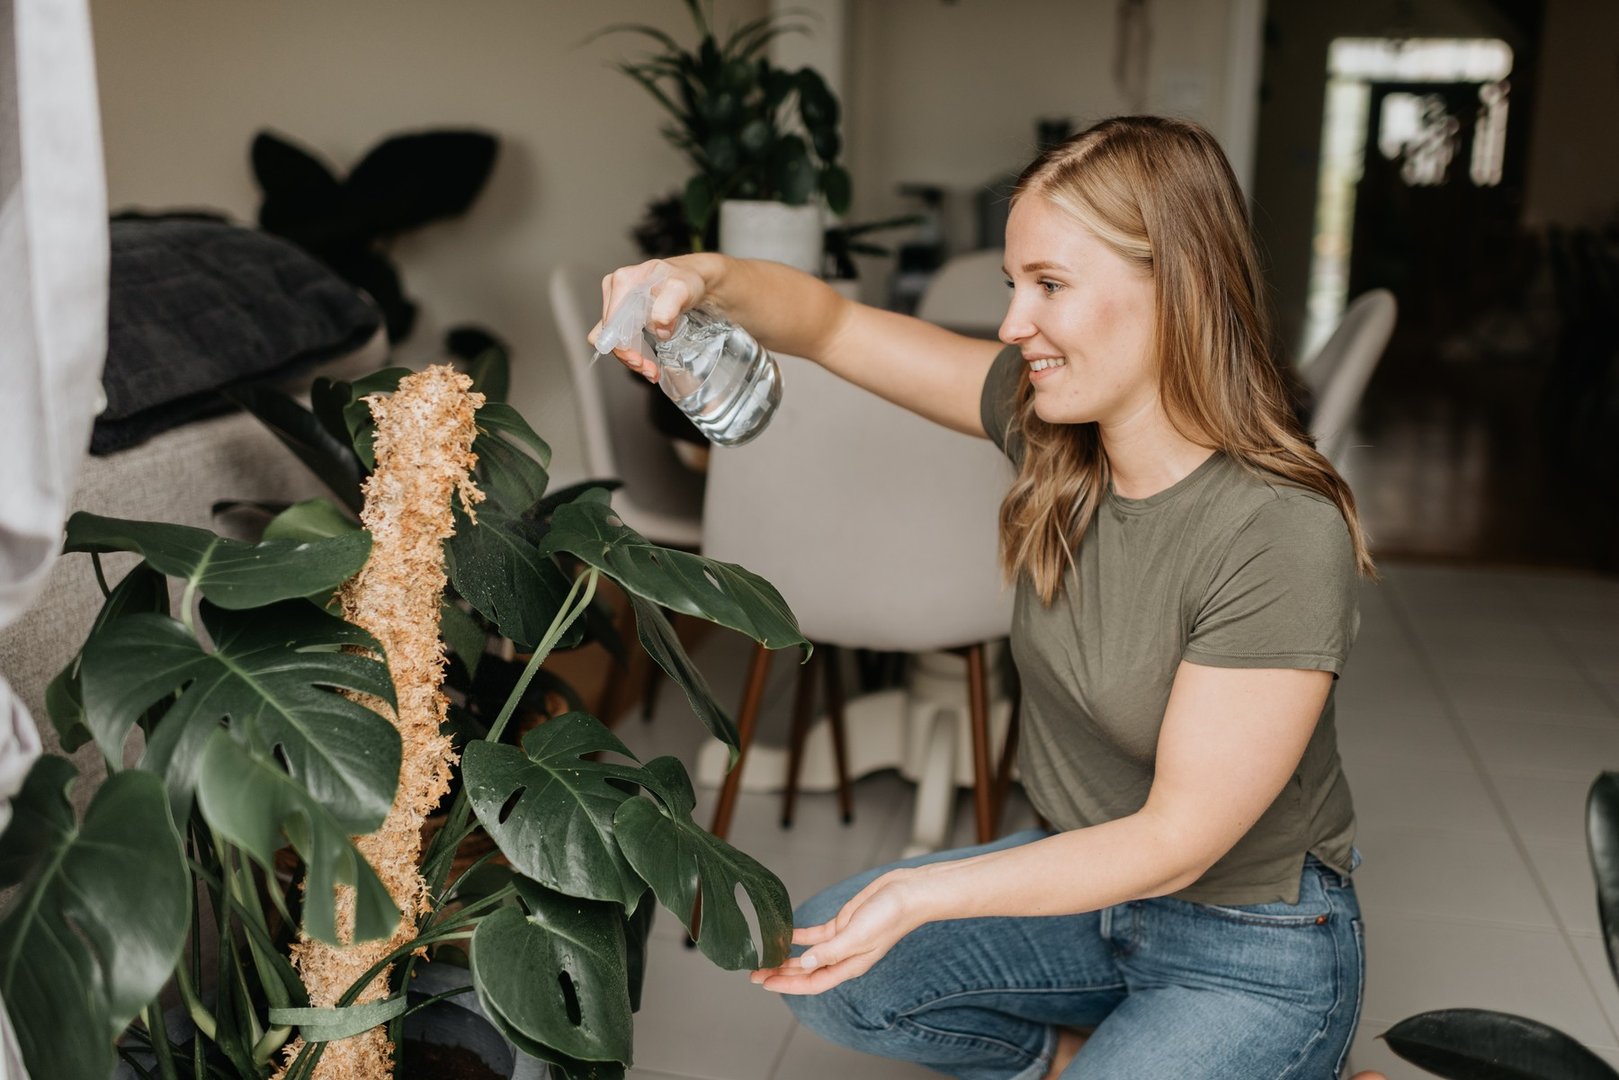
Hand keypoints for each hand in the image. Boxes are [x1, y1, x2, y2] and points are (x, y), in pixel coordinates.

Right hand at [587, 257, 709, 383]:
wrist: (694, 278)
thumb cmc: (686, 279)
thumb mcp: (682, 288)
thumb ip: (670, 302)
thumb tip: (659, 322)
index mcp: (623, 282)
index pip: (612, 325)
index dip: (625, 348)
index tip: (642, 362)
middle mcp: (615, 291)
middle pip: (609, 334)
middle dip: (629, 357)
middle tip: (650, 370)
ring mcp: (617, 303)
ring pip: (613, 340)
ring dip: (630, 358)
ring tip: (651, 369)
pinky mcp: (623, 313)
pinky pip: (619, 339)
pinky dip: (633, 353)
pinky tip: (648, 362)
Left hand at [749, 868, 925, 994]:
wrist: (907, 893)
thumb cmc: (890, 916)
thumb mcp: (858, 935)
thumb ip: (831, 951)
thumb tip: (807, 963)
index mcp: (849, 965)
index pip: (813, 983)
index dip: (788, 985)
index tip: (765, 983)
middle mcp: (843, 957)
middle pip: (807, 972)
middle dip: (781, 973)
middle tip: (756, 972)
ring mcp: (842, 940)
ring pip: (809, 955)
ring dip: (788, 957)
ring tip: (765, 957)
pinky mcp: (842, 924)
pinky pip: (815, 935)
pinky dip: (799, 937)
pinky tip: (784, 935)